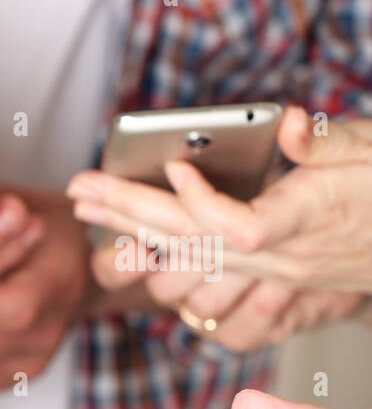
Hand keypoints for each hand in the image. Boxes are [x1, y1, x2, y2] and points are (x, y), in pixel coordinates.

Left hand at [68, 109, 369, 349]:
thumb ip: (328, 140)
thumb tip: (285, 123)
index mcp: (307, 217)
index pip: (239, 227)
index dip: (201, 202)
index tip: (174, 169)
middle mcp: (280, 255)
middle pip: (189, 241)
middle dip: (127, 212)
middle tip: (80, 190)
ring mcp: (271, 273)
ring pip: (186, 263)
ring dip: (133, 238)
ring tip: (91, 210)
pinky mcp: (268, 281)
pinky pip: (205, 284)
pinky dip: (165, 266)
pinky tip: (134, 248)